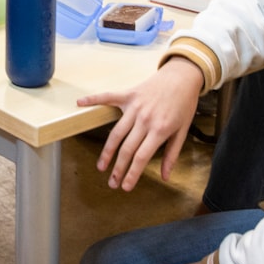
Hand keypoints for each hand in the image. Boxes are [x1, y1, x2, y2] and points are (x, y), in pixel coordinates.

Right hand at [76, 57, 204, 190]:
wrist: (183, 76)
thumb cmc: (184, 104)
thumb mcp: (183, 130)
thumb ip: (172, 154)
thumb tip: (165, 176)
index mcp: (160, 129)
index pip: (141, 157)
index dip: (132, 174)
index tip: (125, 187)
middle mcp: (145, 119)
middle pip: (127, 149)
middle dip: (118, 169)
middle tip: (112, 183)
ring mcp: (134, 106)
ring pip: (116, 132)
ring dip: (107, 152)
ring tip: (101, 166)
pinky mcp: (128, 95)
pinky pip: (108, 97)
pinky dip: (93, 99)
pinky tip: (80, 103)